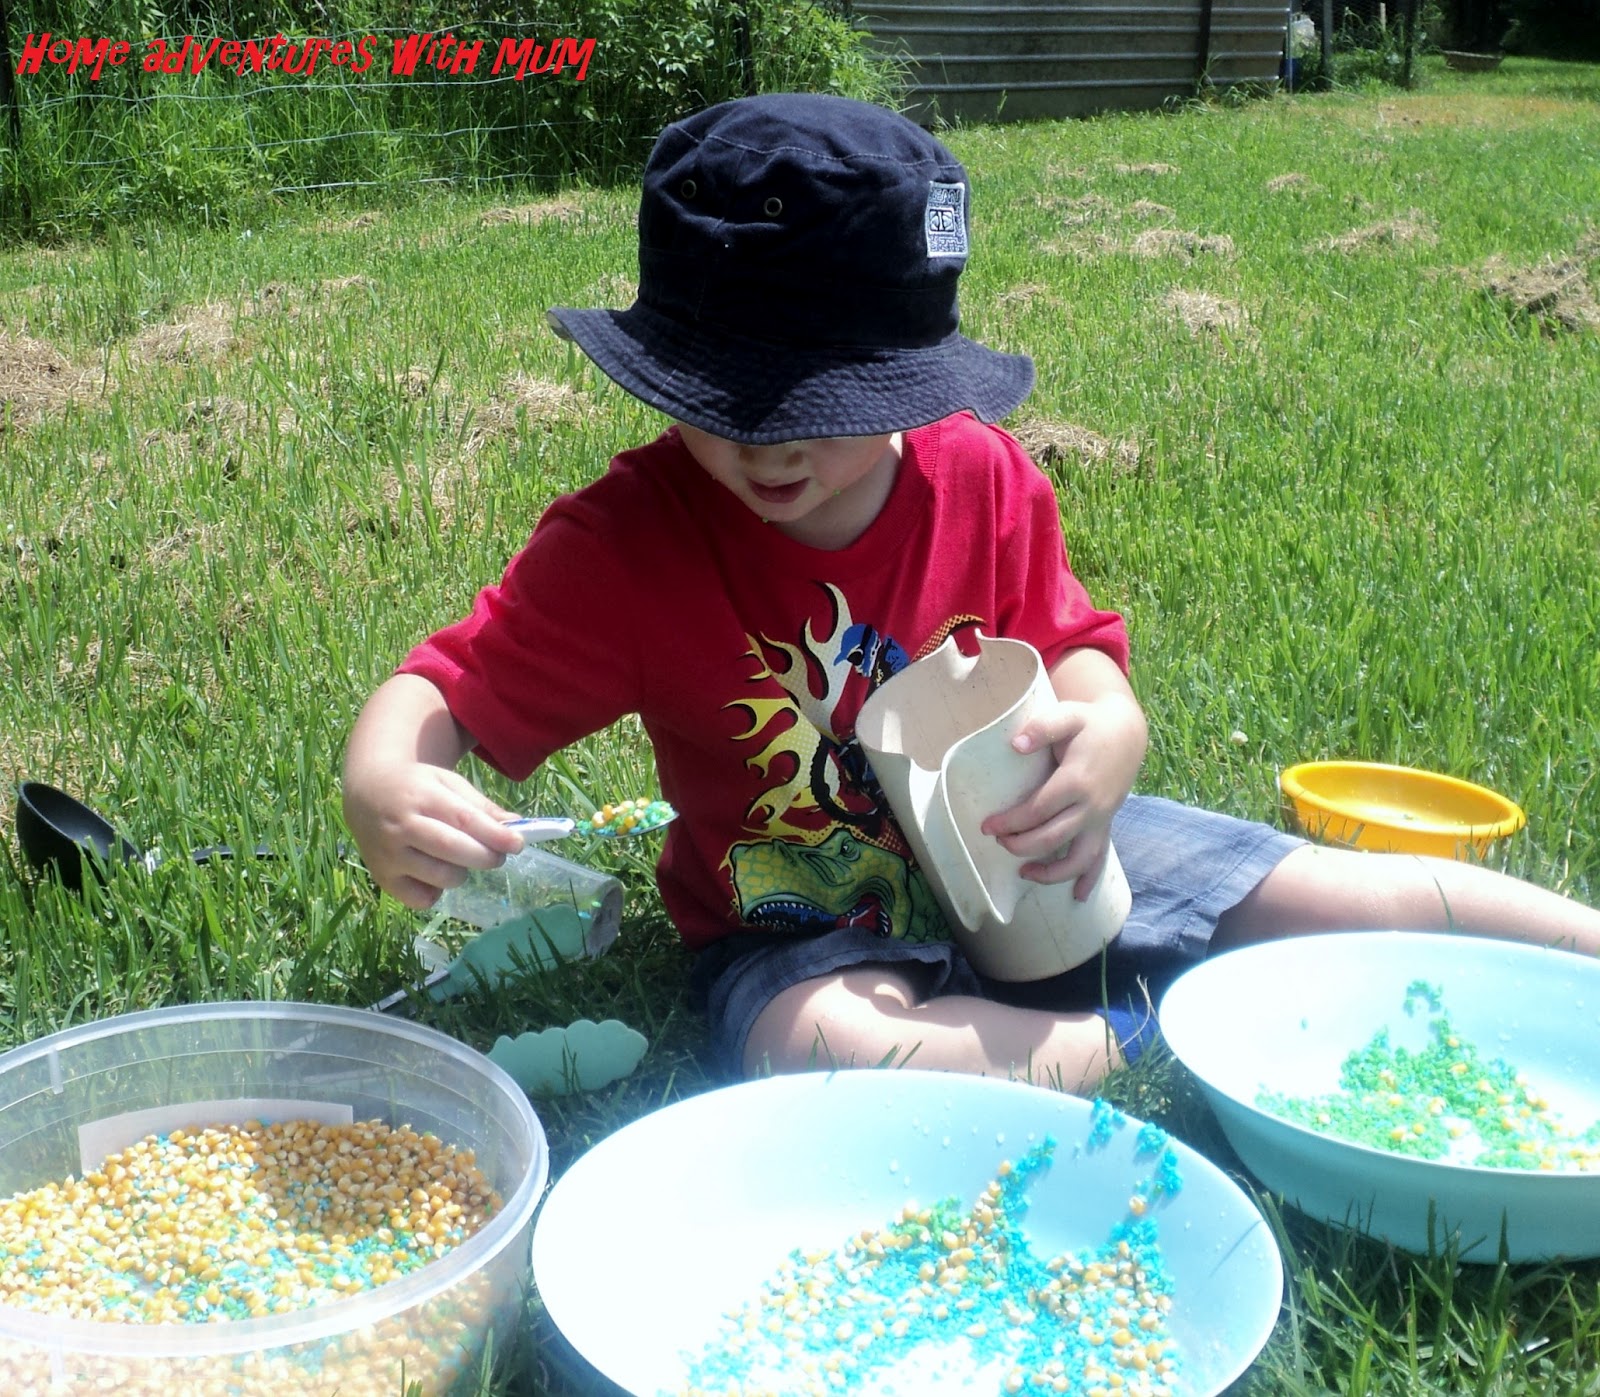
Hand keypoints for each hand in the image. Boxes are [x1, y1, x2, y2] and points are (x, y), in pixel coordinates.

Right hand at [343, 759, 524, 909]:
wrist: (367, 793)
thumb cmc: (417, 788)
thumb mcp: (447, 783)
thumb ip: (480, 805)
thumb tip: (515, 825)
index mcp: (421, 797)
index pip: (464, 819)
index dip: (495, 835)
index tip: (518, 843)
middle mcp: (401, 826)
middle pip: (452, 850)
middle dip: (485, 857)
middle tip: (498, 856)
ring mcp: (388, 854)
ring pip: (439, 877)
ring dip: (463, 874)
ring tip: (462, 860)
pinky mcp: (382, 877)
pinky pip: (420, 899)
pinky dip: (436, 892)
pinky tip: (435, 874)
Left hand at [979, 690, 1145, 899]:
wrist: (1127, 732)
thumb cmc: (1090, 724)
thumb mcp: (1068, 715)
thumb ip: (1042, 727)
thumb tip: (1016, 744)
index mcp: (1076, 781)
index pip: (1037, 810)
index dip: (1010, 822)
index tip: (987, 826)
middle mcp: (1091, 806)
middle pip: (1052, 838)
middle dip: (1020, 845)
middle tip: (998, 841)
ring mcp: (1100, 819)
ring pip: (1079, 858)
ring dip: (1052, 873)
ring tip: (1024, 872)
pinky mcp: (1106, 825)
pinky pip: (1100, 858)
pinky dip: (1089, 879)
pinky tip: (1076, 896)